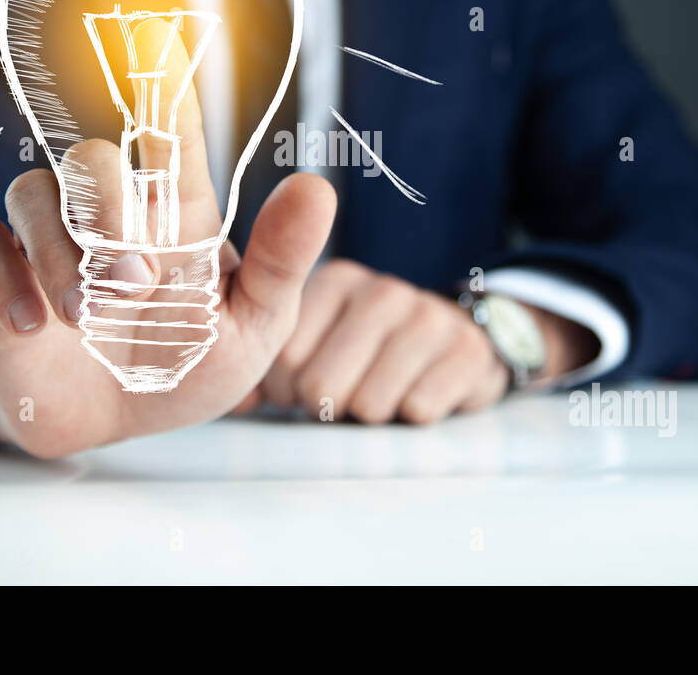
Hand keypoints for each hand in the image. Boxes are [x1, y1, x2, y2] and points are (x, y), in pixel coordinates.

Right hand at [0, 19, 335, 455]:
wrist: (115, 427)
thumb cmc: (188, 364)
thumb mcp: (251, 327)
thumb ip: (279, 262)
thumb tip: (316, 184)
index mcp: (177, 216)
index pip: (169, 135)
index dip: (162, 85)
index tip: (158, 36)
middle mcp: (111, 217)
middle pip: (90, 158)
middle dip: (106, 210)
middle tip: (134, 283)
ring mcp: (50, 244)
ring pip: (31, 192)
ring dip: (58, 252)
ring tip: (87, 317)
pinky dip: (3, 278)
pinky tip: (34, 324)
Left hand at [258, 259, 509, 423]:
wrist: (459, 346)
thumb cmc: (370, 353)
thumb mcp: (317, 344)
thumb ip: (267, 366)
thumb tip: (230, 402)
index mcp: (335, 280)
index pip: (283, 361)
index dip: (287, 393)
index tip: (304, 390)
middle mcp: (381, 291)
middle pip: (320, 388)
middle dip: (327, 409)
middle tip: (345, 397)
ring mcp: (428, 317)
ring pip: (368, 405)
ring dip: (370, 416)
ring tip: (381, 394)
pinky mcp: (467, 350)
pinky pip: (418, 410)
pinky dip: (412, 417)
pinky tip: (418, 394)